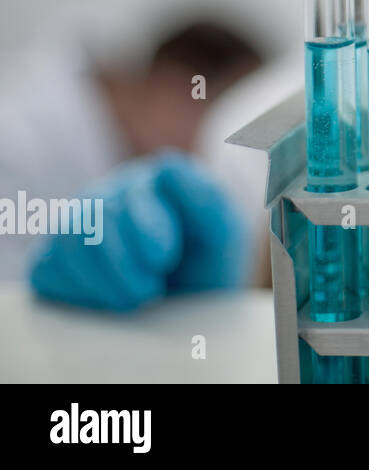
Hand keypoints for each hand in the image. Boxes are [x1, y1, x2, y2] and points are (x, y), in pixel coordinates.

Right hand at [29, 152, 247, 310]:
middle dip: (125, 267)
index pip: (132, 194)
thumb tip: (166, 165)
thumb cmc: (207, 263)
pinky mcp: (53, 259)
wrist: (186, 304)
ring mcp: (75, 226)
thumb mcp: (222, 233)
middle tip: (151, 290)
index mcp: (150, 181)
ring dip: (103, 283)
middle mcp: (108, 195)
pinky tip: (105, 298)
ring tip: (135, 298)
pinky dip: (77, 293)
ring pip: (66, 246)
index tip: (164, 259)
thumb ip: (206, 198)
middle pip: (94, 222)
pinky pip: (45, 271)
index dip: (146, 230)